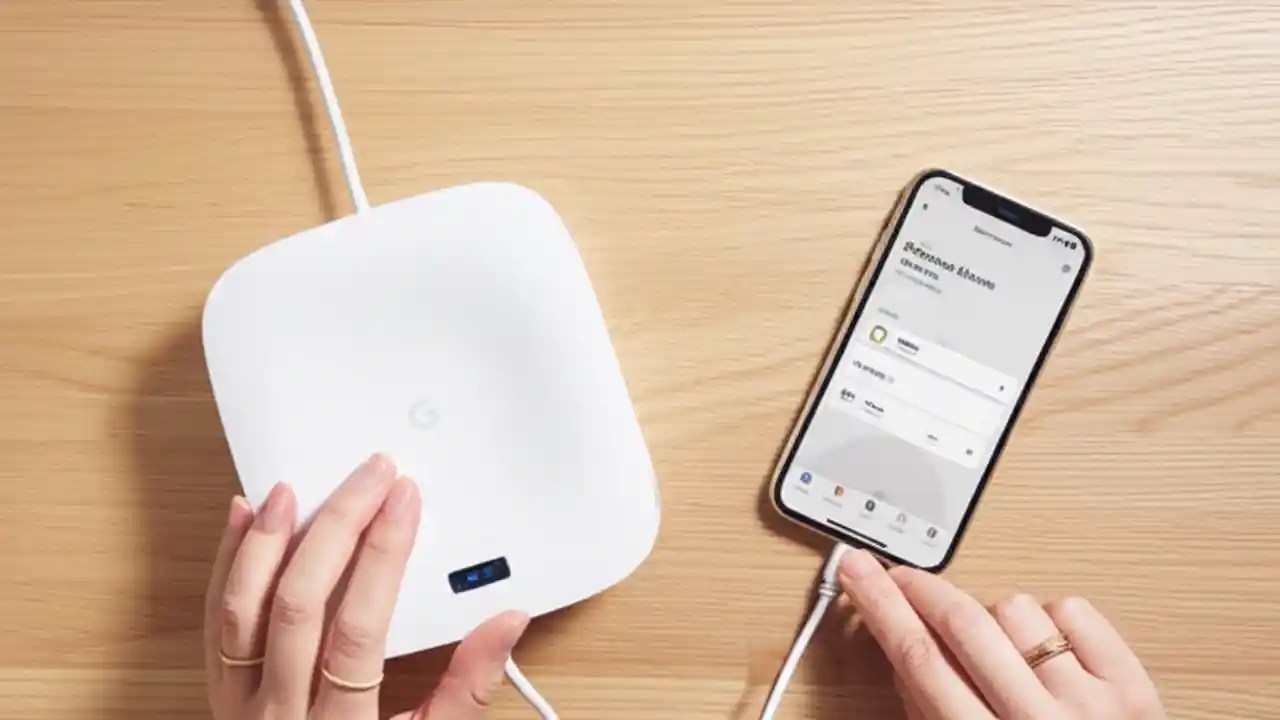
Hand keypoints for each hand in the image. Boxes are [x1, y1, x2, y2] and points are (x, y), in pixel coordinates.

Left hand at [205, 454, 528, 718]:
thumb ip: (467, 688)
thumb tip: (506, 622)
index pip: (359, 627)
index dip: (385, 555)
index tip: (404, 501)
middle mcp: (280, 713)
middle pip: (300, 604)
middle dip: (338, 526)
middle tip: (368, 476)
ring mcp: (240, 702)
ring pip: (242, 610)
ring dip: (266, 542)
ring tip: (293, 489)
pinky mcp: (219, 691)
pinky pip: (214, 622)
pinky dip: (226, 564)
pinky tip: (242, 521)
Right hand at [838, 550, 1165, 719]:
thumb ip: (930, 711)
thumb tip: (901, 645)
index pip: (920, 659)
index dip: (881, 607)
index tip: (860, 573)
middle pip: (962, 625)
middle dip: (921, 588)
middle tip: (901, 573)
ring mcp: (1088, 702)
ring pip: (1014, 609)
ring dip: (997, 617)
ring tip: (1005, 650)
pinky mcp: (1131, 685)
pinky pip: (1071, 611)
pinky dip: (1054, 620)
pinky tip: (1050, 651)